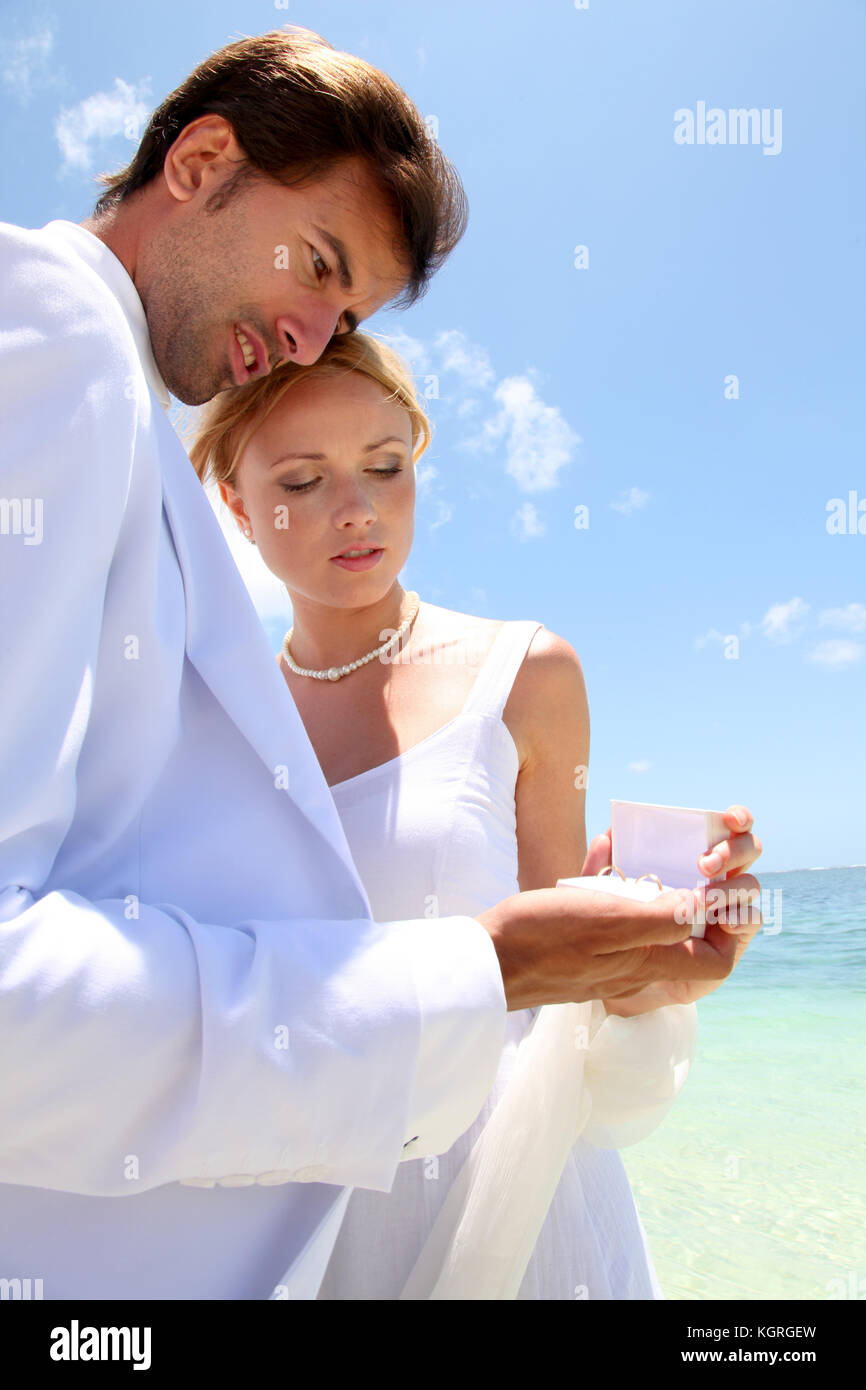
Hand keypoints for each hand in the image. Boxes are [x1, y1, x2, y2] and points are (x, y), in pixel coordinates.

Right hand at [476, 866, 758, 1012]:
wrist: (483, 962)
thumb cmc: (540, 939)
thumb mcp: (606, 921)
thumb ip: (661, 918)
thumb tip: (706, 907)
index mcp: (647, 963)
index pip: (716, 962)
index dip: (729, 928)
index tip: (716, 889)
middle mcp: (632, 966)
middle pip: (686, 940)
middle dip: (693, 897)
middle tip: (682, 861)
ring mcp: (604, 958)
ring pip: (646, 921)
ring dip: (648, 883)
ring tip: (636, 847)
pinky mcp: (578, 945)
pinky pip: (611, 913)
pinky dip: (612, 882)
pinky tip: (600, 849)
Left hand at [602, 805, 762, 1015]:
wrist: (628, 974)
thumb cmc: (622, 922)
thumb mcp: (606, 894)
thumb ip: (603, 867)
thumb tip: (605, 838)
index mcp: (697, 854)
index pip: (728, 827)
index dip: (737, 819)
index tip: (727, 818)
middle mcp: (720, 876)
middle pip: (748, 850)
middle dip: (731, 851)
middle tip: (703, 865)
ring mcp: (731, 905)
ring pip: (750, 883)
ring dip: (731, 887)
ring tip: (704, 899)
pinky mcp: (735, 937)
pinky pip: (752, 919)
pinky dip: (742, 917)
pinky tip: (724, 922)